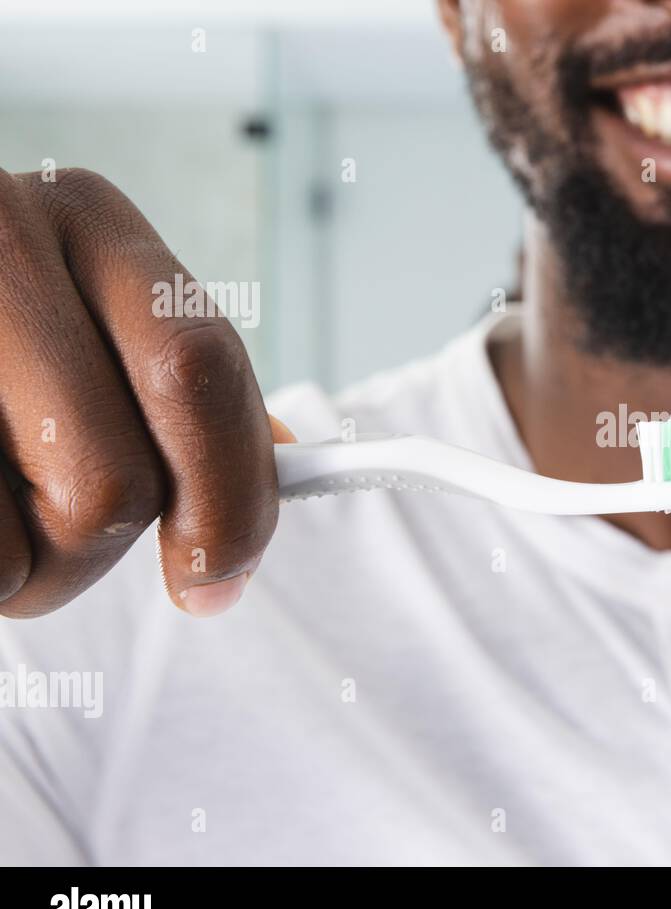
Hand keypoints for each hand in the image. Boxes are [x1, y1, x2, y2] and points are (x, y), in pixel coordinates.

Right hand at [0, 167, 279, 617]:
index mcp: (90, 221)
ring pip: (29, 540)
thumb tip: (294, 459)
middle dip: (98, 550)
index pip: (200, 373)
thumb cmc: (1, 332)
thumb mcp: (94, 321)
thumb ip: (189, 392)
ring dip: (26, 569)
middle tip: (63, 548)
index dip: (230, 500)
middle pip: (112, 482)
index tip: (218, 579)